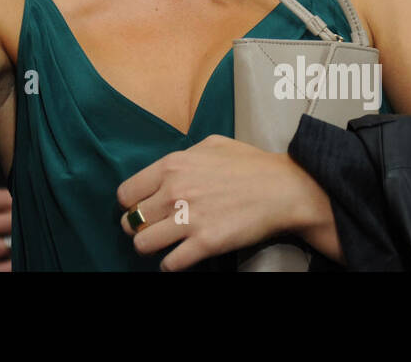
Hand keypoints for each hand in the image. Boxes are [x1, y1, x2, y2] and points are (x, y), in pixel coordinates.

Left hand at [117, 134, 330, 271]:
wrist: (283, 189)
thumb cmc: (251, 165)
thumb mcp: (211, 145)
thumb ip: (184, 155)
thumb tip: (171, 167)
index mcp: (172, 166)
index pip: (126, 193)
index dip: (131, 204)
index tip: (140, 208)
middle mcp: (173, 191)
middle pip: (131, 220)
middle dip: (138, 227)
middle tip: (151, 228)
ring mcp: (188, 219)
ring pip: (143, 244)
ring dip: (150, 246)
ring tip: (162, 245)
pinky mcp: (205, 243)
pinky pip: (170, 263)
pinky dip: (170, 265)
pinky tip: (178, 259)